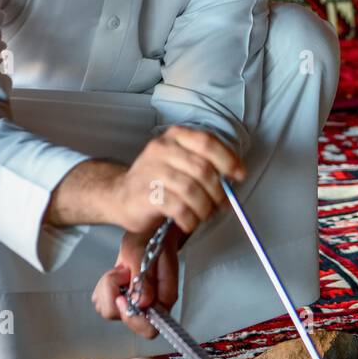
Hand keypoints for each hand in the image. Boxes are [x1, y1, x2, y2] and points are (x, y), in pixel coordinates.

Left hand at [91, 228, 182, 338]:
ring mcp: (133, 303)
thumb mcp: (146, 255)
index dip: (133, 318)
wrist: (148, 233)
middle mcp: (149, 306)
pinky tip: (116, 274)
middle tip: (122, 274)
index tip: (123, 296)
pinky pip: (100, 302)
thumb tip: (142, 304)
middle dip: (114, 296)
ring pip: (108, 311)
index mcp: (163, 299)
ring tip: (121, 271)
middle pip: (122, 319)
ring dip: (107, 289)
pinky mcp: (119, 297)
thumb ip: (145, 280)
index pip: (149, 329)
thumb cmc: (152, 239)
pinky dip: (102, 288)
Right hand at [110, 125, 245, 235]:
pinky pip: (177, 207)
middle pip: (203, 169)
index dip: (228, 159)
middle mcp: (162, 149)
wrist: (118, 194)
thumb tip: (235, 179)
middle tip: (220, 205)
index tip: (239, 175)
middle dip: (218, 191)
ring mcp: (151, 170)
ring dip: (205, 207)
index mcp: (176, 137)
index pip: (207, 142)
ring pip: (192, 189)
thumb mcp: (182, 163)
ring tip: (204, 215)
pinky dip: (190, 218)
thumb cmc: (157, 180)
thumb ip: (206, 165)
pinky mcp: (144, 194)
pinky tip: (189, 222)